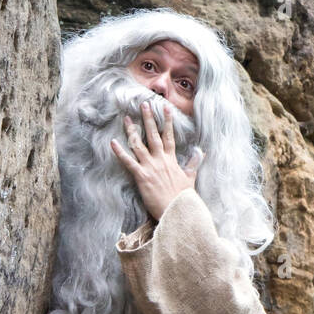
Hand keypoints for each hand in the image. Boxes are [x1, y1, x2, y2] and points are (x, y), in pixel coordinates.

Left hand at [110, 100, 203, 220]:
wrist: (177, 210)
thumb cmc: (183, 197)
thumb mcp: (190, 178)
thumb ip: (193, 164)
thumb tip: (201, 153)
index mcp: (171, 160)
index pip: (169, 136)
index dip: (167, 121)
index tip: (165, 108)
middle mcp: (160, 160)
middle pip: (153, 135)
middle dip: (149, 118)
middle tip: (144, 104)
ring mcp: (150, 167)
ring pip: (139, 144)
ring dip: (132, 130)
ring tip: (127, 118)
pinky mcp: (141, 176)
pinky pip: (128, 162)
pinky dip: (120, 152)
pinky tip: (113, 142)